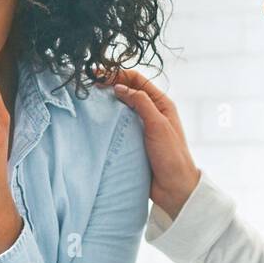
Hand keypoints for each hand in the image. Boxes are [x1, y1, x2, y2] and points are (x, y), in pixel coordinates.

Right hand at [95, 67, 200, 219]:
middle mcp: (152, 112)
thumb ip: (141, 103)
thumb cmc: (171, 155)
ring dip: (107, 102)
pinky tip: (97, 121)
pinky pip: (119, 125)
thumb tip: (119, 88)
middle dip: (109, 85)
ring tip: (90, 100)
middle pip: (128, 91)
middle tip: (89, 86)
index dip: (117, 74)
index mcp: (161, 104)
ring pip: (122, 107)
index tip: (98, 76)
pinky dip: (108, 120)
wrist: (174, 187)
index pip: (136, 80)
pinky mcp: (134, 141)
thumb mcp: (158, 124)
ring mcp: (142, 126)